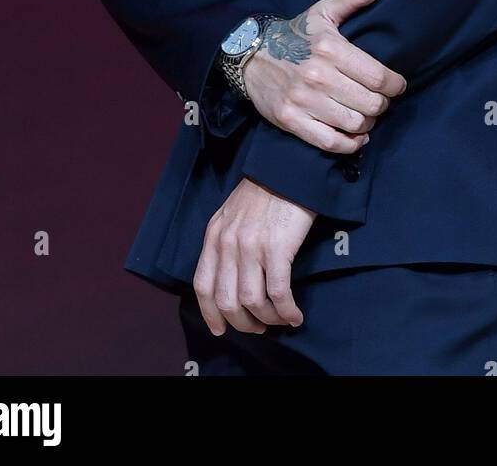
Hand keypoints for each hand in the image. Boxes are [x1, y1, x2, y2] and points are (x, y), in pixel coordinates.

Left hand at [193, 177, 315, 333]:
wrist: (288, 167)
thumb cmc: (266, 190)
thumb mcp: (233, 214)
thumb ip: (226, 241)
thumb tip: (231, 277)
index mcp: (215, 234)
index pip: (202, 285)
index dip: (210, 313)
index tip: (220, 329)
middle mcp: (228, 243)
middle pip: (226, 300)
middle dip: (242, 323)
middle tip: (258, 328)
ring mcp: (251, 246)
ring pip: (252, 301)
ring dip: (267, 320)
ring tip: (279, 321)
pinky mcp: (277, 248)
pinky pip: (278, 293)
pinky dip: (286, 311)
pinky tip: (294, 316)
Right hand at [242, 0, 406, 153]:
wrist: (251, 54)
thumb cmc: (296, 35)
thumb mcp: (323, 12)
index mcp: (330, 48)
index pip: (378, 77)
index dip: (396, 85)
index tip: (398, 85)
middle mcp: (318, 75)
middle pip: (371, 104)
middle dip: (383, 104)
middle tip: (381, 100)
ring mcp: (303, 100)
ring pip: (355, 124)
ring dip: (368, 124)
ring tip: (367, 115)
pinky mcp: (291, 119)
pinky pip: (331, 143)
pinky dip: (350, 144)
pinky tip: (355, 136)